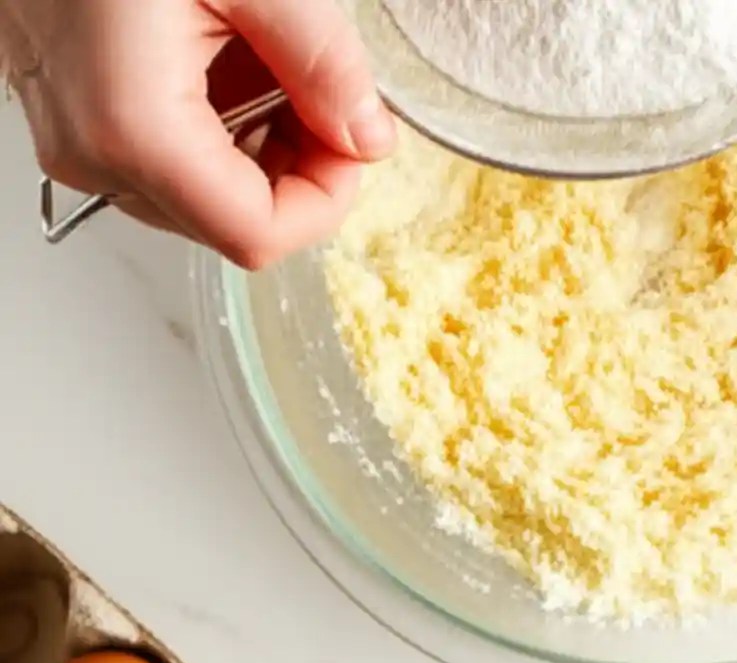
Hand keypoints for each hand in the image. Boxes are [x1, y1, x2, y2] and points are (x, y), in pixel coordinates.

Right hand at [0, 0, 396, 269]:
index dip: (327, 199)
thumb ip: (324, 63)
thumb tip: (368, 137)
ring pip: (201, 197)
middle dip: (300, 171)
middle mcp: (92, 153)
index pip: (257, 234)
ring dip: (263, 148)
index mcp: (133, 127)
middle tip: (327, 95)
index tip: (355, 142)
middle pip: (230, 223)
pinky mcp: (74, 118)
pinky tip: (234, 61)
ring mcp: (76, 140)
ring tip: (275, 63)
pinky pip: (166, 159)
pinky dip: (221, 127)